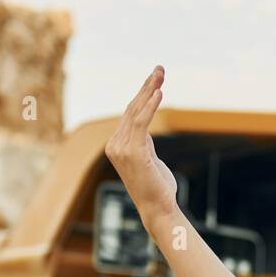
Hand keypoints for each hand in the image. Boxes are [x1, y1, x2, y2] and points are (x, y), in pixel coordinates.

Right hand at [104, 66, 178, 222]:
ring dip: (150, 90)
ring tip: (161, 74)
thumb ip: (143, 141)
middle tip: (160, 68)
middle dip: (147, 86)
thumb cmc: (157, 187)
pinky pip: (141, 123)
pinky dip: (150, 106)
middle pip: (132, 108)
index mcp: (116, 145)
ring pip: (136, 112)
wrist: (157, 208)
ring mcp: (121, 148)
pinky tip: (159, 93)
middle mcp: (114, 145)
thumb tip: (145, 125)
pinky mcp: (132, 151)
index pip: (131, 114)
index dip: (144, 95)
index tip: (155, 79)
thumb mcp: (148, 158)